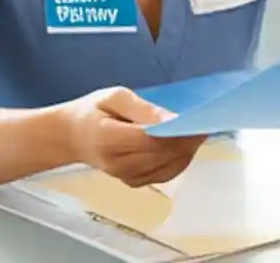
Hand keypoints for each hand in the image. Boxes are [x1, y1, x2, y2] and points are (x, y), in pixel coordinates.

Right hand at [59, 87, 206, 186]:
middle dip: (189, 139)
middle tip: (208, 120)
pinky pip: (165, 174)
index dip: (179, 131)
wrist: (71, 137)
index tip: (202, 118)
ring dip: (188, 150)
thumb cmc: (93, 111)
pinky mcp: (134, 182)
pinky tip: (185, 144)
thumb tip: (171, 119)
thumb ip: (143, 109)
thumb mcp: (114, 97)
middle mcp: (118, 164)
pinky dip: (179, 159)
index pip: (152, 140)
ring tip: (199, 129)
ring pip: (170, 166)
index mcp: (109, 140)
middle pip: (164, 154)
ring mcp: (126, 177)